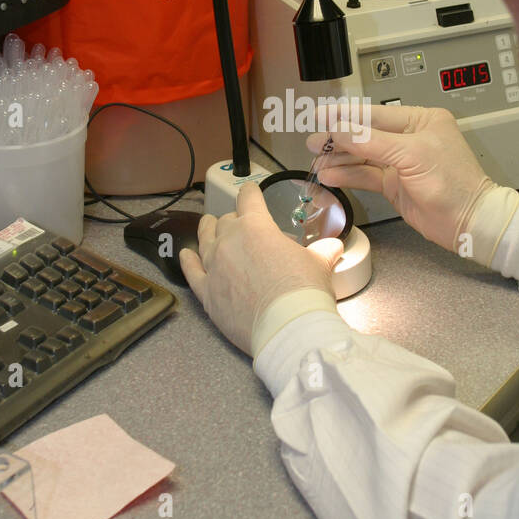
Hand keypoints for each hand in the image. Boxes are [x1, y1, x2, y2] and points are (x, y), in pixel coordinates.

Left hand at [180, 181, 342, 354]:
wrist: (287, 326)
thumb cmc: (303, 292)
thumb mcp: (319, 264)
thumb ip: (322, 251)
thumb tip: (333, 247)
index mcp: (256, 226)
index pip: (248, 198)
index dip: (250, 192)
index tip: (250, 192)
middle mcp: (229, 241)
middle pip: (226, 222)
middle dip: (233, 220)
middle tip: (240, 225)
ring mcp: (214, 266)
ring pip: (205, 240)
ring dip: (207, 231)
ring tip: (208, 225)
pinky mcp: (207, 292)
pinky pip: (191, 272)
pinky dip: (187, 262)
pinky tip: (185, 255)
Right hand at [312, 103, 495, 252]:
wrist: (468, 222)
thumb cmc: (455, 184)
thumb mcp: (412, 154)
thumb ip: (372, 141)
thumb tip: (341, 130)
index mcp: (420, 120)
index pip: (375, 114)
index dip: (346, 116)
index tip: (321, 116)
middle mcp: (410, 138)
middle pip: (365, 134)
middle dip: (338, 139)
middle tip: (314, 142)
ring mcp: (401, 162)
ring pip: (362, 156)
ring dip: (339, 159)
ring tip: (317, 162)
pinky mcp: (395, 184)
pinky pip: (366, 175)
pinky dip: (348, 175)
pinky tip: (331, 175)